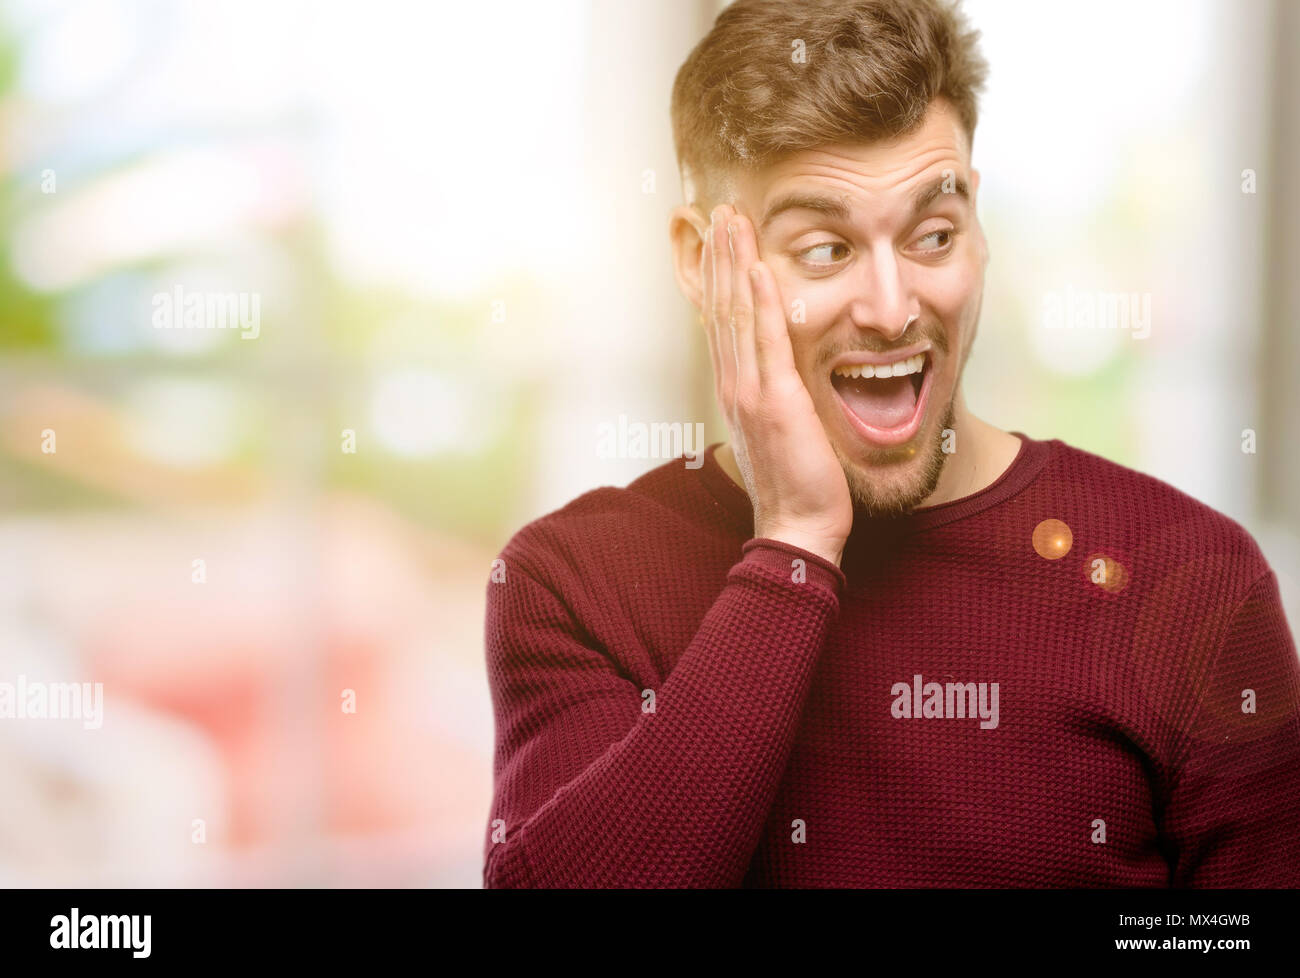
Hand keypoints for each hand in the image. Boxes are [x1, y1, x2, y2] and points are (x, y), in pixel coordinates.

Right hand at [702, 205, 852, 566]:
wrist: (796, 527)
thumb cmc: (796, 485)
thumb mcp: (782, 431)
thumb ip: (779, 399)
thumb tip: (787, 379)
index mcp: (736, 389)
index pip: (723, 320)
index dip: (720, 277)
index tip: (722, 240)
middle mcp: (734, 384)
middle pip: (720, 306)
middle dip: (719, 256)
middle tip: (719, 212)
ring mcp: (749, 391)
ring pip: (735, 313)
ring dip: (732, 263)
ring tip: (730, 221)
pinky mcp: (774, 400)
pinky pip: (765, 340)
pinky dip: (757, 301)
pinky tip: (755, 266)